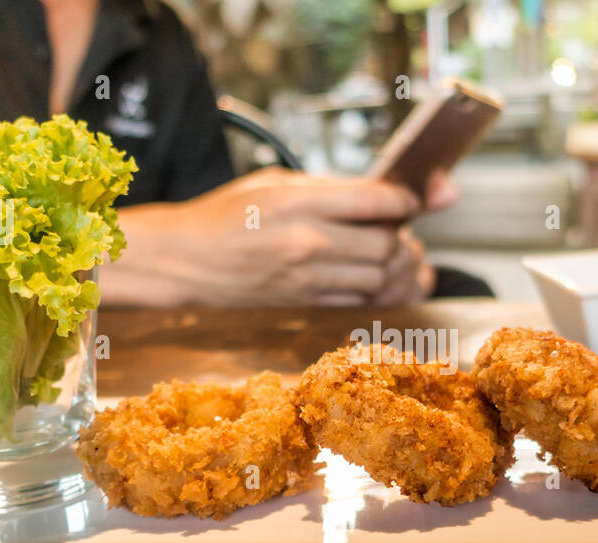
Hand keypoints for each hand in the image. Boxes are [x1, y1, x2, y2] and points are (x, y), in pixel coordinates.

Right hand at [111, 168, 432, 306]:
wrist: (183, 262)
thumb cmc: (227, 216)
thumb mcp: (275, 182)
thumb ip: (330, 186)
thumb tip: (382, 189)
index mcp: (298, 202)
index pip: (375, 201)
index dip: (408, 198)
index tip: (414, 197)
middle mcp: (306, 242)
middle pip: (387, 244)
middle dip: (404, 235)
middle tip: (401, 227)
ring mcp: (306, 279)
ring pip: (381, 277)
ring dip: (397, 266)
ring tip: (392, 252)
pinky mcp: (306, 305)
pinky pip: (361, 301)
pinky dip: (380, 290)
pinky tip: (376, 277)